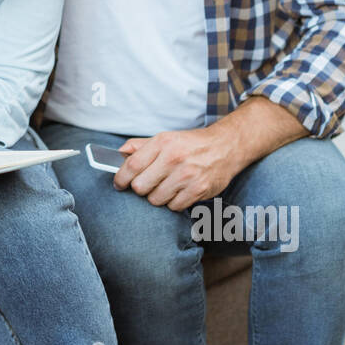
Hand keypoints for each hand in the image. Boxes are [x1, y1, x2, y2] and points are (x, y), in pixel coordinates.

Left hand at [113, 126, 242, 210]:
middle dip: (140, 189)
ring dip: (157, 197)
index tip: (119, 184)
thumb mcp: (165, 138)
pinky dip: (173, 203)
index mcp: (162, 142)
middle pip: (140, 186)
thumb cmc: (191, 144)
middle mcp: (174, 158)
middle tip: (147, 185)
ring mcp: (187, 175)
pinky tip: (179, 192)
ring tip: (166, 187)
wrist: (225, 147)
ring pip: (156, 199)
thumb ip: (140, 146)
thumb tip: (118, 154)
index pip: (132, 166)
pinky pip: (174, 206)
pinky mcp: (199, 189)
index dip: (120, 178)